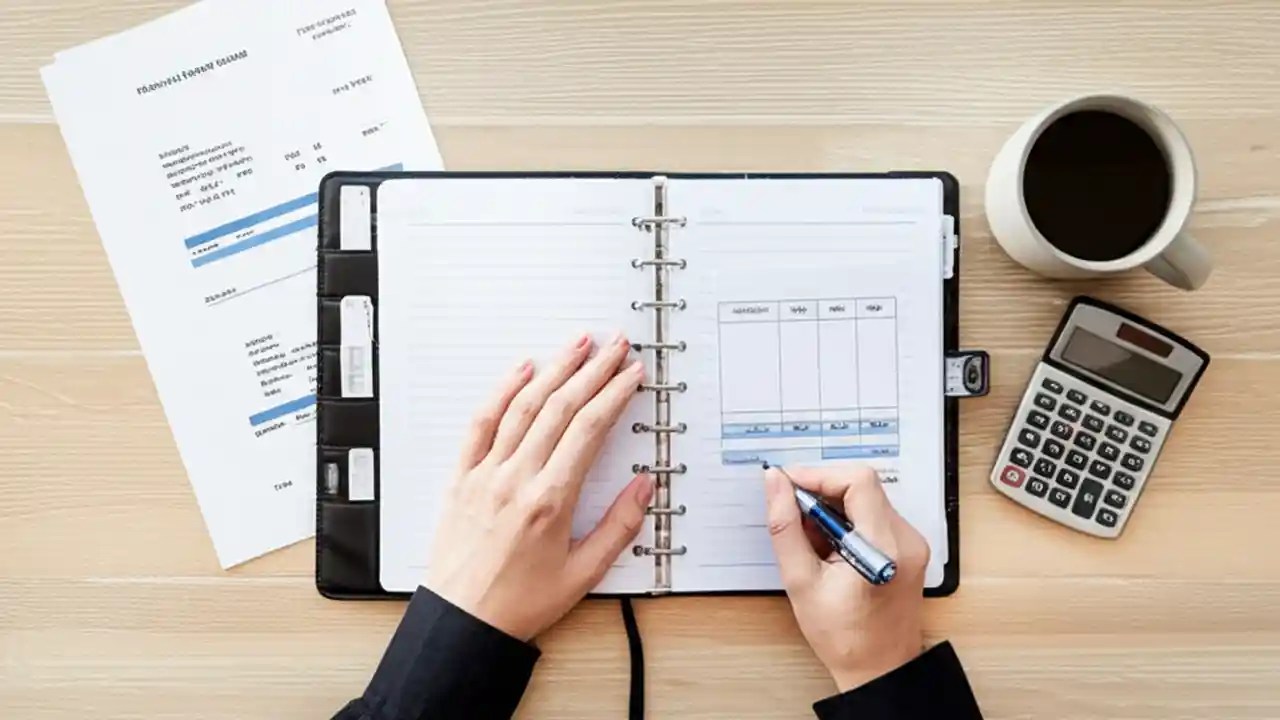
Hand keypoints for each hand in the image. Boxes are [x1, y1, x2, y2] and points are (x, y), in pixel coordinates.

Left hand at [427, 332, 652, 640]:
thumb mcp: (584, 574)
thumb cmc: (520, 603)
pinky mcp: (462, 477)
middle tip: (614, 346)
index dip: (614, 394)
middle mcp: (517, 479)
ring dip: (553, 369)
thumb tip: (644, 487)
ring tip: (576, 344)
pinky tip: (520, 370)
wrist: (463, 621)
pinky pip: (481, 424)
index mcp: (551, 501)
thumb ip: (619, 527)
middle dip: (593, 370)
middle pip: (561, 407)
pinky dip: (501, 392)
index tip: (631, 374)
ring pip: (523, 406)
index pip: (589, 429)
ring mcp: (486, 474)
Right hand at [764, 465, 930, 691]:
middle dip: (822, 491)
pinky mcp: (908, 547)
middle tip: (793, 512)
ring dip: (833, 506)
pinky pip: (874, 514)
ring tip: (810, 538)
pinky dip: (847, 520)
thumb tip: (775, 483)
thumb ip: (785, 527)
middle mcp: (906, 539)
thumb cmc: (845, 637)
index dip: (818, 475)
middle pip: (862, 485)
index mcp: (884, 547)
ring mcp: (911, 543)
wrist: (880, 669)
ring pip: (867, 498)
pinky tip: (829, 547)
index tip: (789, 485)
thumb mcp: (801, 581)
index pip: (858, 482)